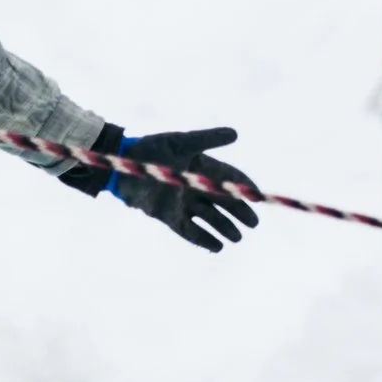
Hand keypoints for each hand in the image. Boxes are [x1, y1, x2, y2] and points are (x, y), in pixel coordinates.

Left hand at [109, 128, 260, 252]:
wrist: (123, 166)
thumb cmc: (151, 149)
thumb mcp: (181, 143)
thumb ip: (208, 139)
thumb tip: (235, 133)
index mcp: (202, 167)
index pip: (230, 179)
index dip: (245, 187)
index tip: (258, 197)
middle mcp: (195, 187)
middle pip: (224, 202)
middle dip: (239, 213)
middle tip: (253, 224)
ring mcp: (183, 203)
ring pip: (210, 218)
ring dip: (224, 228)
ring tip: (237, 238)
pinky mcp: (169, 216)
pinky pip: (190, 231)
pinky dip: (204, 240)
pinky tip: (218, 248)